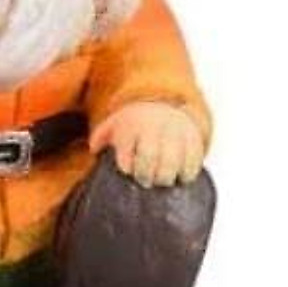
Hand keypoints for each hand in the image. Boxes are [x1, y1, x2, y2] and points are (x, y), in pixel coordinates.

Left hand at [89, 101, 204, 187]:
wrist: (166, 106)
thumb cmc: (136, 123)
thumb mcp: (116, 124)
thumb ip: (101, 136)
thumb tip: (94, 149)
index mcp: (133, 123)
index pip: (127, 149)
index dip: (127, 165)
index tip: (128, 170)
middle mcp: (155, 126)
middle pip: (150, 158)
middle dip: (146, 175)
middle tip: (145, 180)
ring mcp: (176, 132)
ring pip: (172, 163)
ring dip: (165, 177)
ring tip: (161, 180)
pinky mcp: (193, 139)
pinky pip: (192, 163)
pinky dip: (186, 174)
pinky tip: (179, 175)